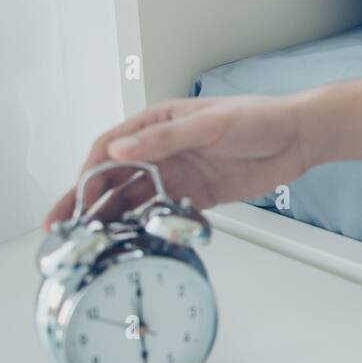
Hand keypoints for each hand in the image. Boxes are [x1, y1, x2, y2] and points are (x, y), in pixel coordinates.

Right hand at [44, 94, 309, 231]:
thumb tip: (120, 149)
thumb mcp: (210, 124)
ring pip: (135, 199)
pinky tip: (133, 243)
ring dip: (113, 219)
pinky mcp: (197, 196)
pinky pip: (164, 213)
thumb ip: (165, 139)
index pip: (110, 149)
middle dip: (87, 202)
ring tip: (92, 243)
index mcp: (157, 124)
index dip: (87, 174)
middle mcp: (162, 150)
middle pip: (114, 178)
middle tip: (64, 229)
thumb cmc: (257, 118)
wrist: (297, 138)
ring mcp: (178, 174)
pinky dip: (148, 227)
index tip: (74, 199)